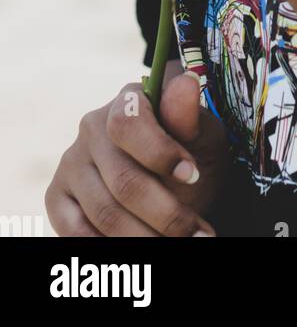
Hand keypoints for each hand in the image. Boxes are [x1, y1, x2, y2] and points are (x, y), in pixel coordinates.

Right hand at [44, 70, 228, 236]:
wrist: (173, 180)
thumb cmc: (191, 153)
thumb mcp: (202, 136)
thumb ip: (189, 118)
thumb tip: (186, 82)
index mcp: (128, 100)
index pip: (129, 123)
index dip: (161, 152)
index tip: (195, 176)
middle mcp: (92, 127)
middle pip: (123, 181)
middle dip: (167, 214)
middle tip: (200, 235)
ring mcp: (71, 162)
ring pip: (105, 214)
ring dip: (147, 239)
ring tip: (183, 245)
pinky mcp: (56, 197)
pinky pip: (76, 233)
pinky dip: (112, 249)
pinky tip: (142, 251)